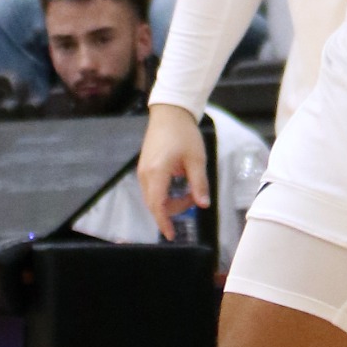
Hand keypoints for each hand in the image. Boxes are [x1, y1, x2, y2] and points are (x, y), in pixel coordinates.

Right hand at [137, 103, 210, 238]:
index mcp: (157, 172)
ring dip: (168, 201)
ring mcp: (143, 169)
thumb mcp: (196, 159)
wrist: (170, 112)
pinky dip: (163, 193)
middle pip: (153, 204)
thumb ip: (199, 183)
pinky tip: (179, 185)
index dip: (163, 222)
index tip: (171, 235)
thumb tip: (203, 205)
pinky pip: (151, 188)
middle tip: (193, 202)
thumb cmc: (184, 133)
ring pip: (152, 197)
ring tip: (189, 192)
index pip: (157, 205)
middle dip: (172, 210)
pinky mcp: (144, 165)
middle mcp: (146, 173)